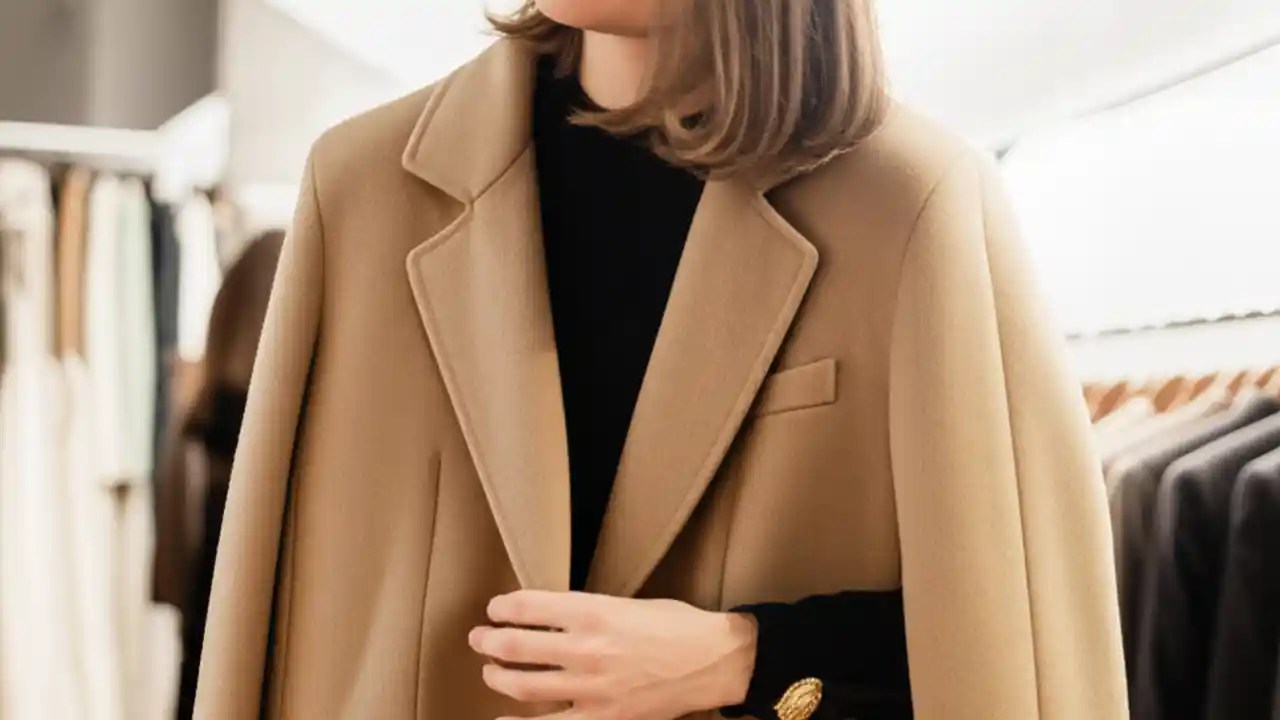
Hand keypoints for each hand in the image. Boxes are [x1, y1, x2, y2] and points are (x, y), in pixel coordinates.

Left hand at [467, 590, 757, 718]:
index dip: (501, 608)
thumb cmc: (675, 626)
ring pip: (522, 686)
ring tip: (491, 671)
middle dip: (488, 641)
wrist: (713, 661)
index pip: (526, 607)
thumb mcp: (626, 604)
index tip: (494, 609)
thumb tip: (546, 620)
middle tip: (480, 638)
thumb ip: (585, 612)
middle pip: (514, 646)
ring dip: (497, 677)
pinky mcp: (603, 718)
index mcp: (593, 611)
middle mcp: (586, 649)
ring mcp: (591, 688)